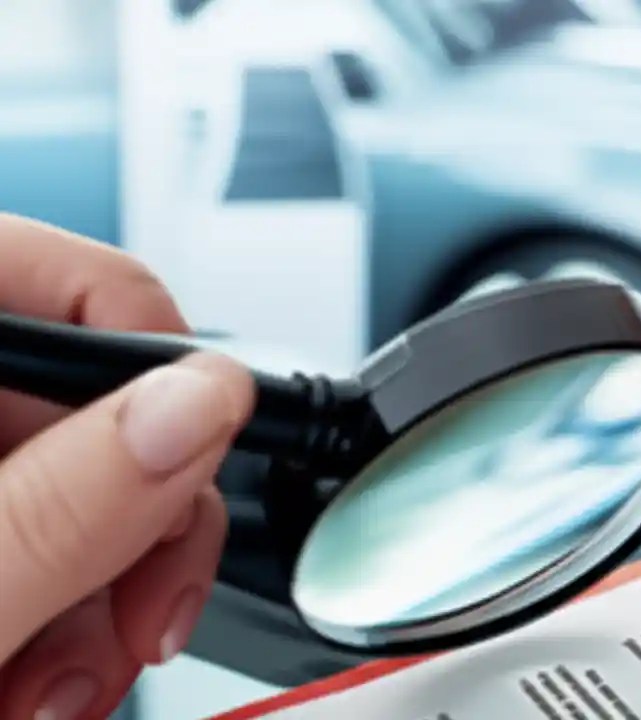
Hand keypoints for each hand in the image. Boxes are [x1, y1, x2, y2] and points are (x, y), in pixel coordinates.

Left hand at [0, 215, 254, 718]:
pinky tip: (32, 680)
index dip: (160, 368)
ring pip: (80, 484)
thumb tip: (205, 401)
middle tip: (138, 621)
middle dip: (140, 530)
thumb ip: (66, 503)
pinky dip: (61, 615)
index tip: (193, 476)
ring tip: (60, 689)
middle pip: (93, 403)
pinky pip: (43, 534)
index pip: (72, 282)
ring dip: (105, 598)